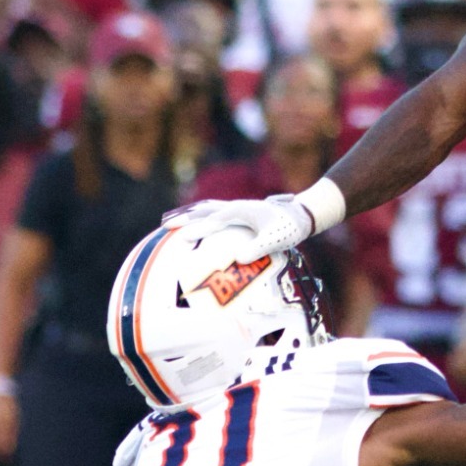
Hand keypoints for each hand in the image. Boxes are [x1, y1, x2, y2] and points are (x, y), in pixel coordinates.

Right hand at [174, 195, 315, 261]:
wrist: (301, 214)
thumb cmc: (288, 227)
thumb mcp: (274, 240)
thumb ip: (257, 249)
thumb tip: (238, 258)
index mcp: (240, 211)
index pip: (214, 221)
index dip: (198, 229)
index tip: (182, 238)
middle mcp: (235, 206)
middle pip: (203, 210)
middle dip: (184, 217)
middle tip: (163, 225)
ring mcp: (236, 208)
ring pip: (206, 208)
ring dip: (188, 213)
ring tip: (170, 219)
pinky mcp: (239, 212)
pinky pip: (213, 212)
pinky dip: (199, 215)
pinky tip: (195, 221)